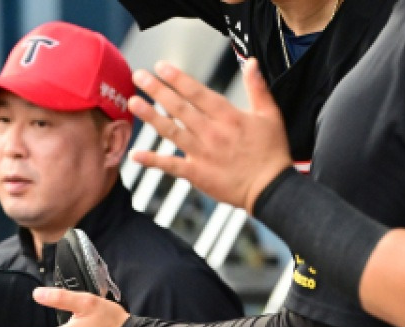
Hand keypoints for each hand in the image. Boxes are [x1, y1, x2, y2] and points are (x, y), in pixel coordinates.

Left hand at [128, 59, 291, 212]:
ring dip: (151, 117)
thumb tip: (250, 61)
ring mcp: (203, 153)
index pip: (198, 93)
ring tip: (133, 102)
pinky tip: (134, 154)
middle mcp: (212, 132)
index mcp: (229, 116)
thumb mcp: (270, 115)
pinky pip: (170, 166)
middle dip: (157, 90)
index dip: (178, 79)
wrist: (271, 188)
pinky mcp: (197, 174)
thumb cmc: (271, 150)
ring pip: (172, 132)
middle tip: (138, 75)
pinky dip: (152, 161)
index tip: (160, 66)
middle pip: (180, 108)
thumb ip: (257, 87)